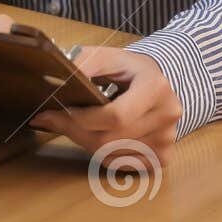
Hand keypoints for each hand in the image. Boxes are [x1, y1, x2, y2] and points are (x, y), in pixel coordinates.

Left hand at [28, 45, 180, 166]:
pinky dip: (103, 154)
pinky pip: (120, 165)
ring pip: (111, 155)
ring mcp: (167, 139)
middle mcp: (167, 115)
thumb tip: (55, 82)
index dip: (83, 118)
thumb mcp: (105, 56)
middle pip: (110, 140)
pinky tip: (102, 135)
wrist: (157, 83)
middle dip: (76, 131)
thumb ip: (81, 64)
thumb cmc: (127, 69)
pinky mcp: (162, 157)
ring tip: (81, 123)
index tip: (61, 110)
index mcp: (156, 87)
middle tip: (55, 120)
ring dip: (86, 142)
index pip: (115, 117)